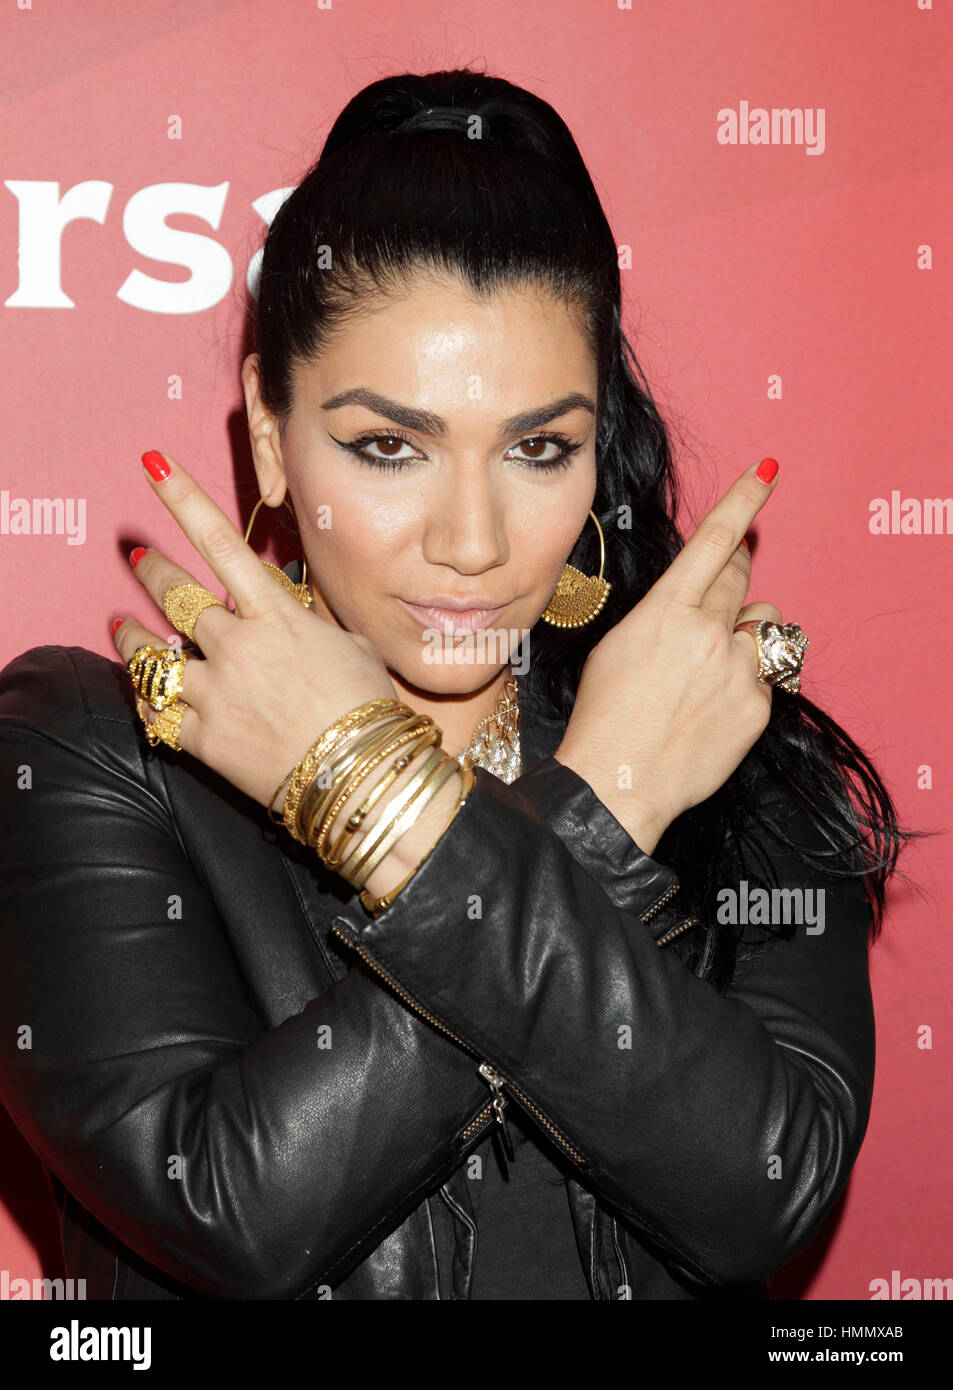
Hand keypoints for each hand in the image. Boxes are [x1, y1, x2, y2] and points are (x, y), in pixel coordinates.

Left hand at [112, 451, 397, 811]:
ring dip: (133, 637)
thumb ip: (311, 624)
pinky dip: (145, 696)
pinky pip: (155, 710)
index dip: (183, 500)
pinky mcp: (202, 739)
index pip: (220, 544)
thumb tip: (295, 614)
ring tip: (122, 627)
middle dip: (150, 570)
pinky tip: (141, 689)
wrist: (359, 778)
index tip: (154, 467)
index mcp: (276, 618)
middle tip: (138, 558)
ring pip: (151, 655)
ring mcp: (215, 693)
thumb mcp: (351, 648)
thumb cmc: (367, 711)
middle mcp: (238, 647)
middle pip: (175, 596)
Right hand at [554, 458, 783, 853]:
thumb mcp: (619, 646)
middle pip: (740, 576)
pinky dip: (746, 681)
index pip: (714, 542)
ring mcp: (737, 669)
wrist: (618, 782)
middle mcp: (708, 632)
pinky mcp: (757, 706)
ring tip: (713, 666)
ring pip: (763, 625)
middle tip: (721, 590)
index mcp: (666, 611)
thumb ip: (667, 614)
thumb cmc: (604, 716)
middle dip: (735, 571)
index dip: (743, 502)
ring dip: (746, 632)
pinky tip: (714, 707)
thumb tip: (698, 599)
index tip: (767, 474)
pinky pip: (766, 674)